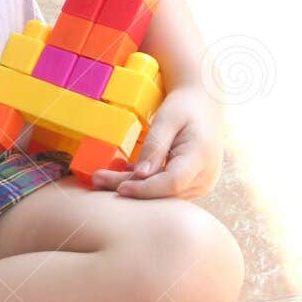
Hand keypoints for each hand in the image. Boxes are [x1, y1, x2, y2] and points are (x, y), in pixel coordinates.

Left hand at [90, 83, 223, 197]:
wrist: (204, 106)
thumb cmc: (185, 107)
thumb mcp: (167, 119)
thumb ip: (155, 146)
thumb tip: (140, 174)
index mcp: (200, 158)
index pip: (172, 183)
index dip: (145, 189)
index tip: (120, 188)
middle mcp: (205, 177)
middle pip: (165, 192)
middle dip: (132, 190)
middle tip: (97, 181)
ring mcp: (200, 184)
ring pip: (164, 195)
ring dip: (135, 189)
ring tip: (103, 180)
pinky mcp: (192, 186)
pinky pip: (166, 191)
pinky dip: (145, 186)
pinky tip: (122, 177)